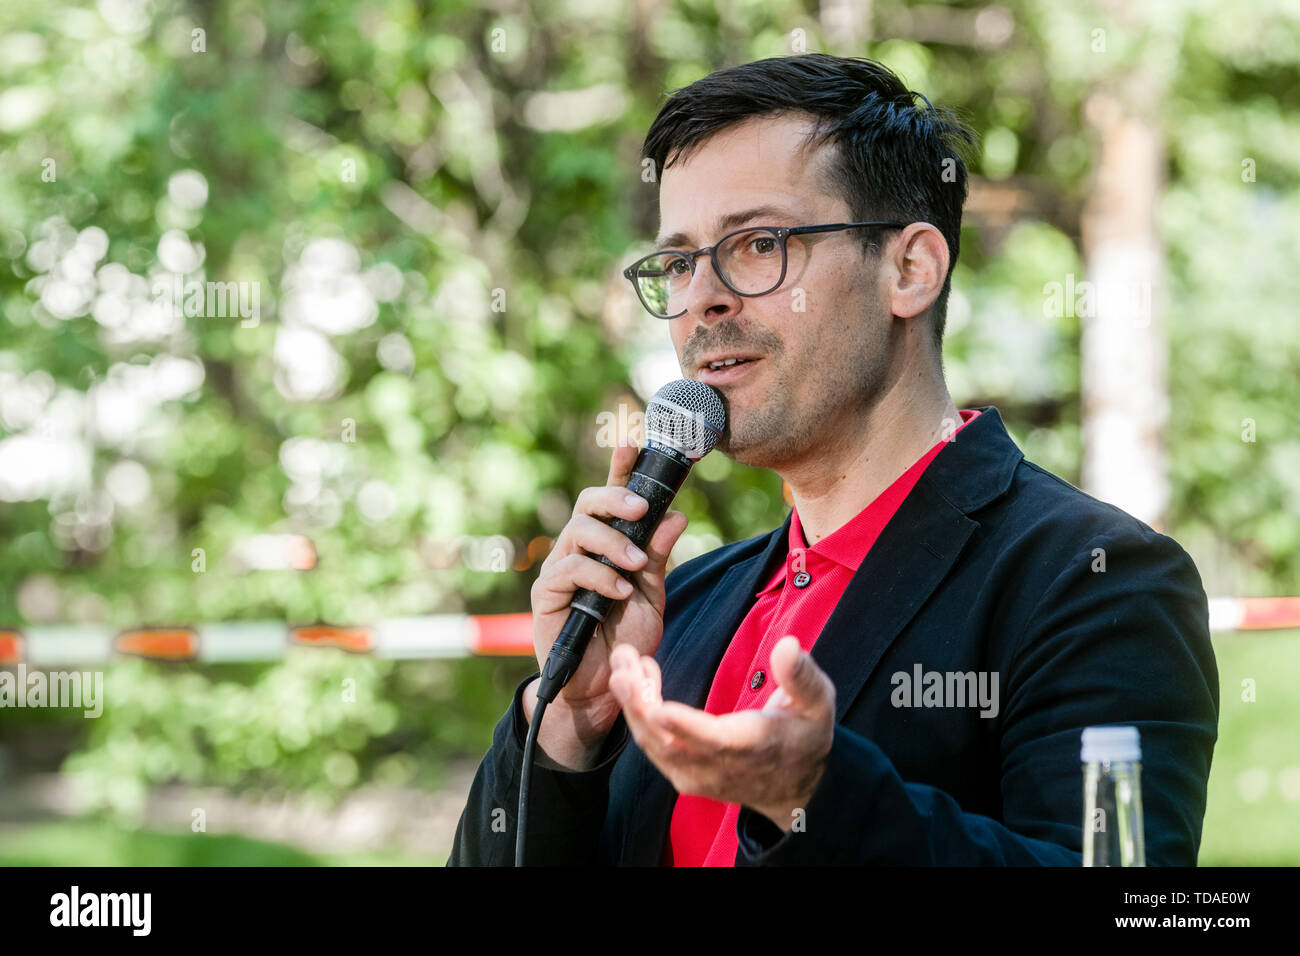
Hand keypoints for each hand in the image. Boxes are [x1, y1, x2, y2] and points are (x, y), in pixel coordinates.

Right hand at [527, 438, 689, 753]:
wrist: (603, 685)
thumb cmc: (624, 635)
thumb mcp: (652, 594)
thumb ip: (659, 556)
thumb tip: (677, 516)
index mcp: (608, 542)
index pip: (614, 497)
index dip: (621, 467)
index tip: (634, 441)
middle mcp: (581, 548)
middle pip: (588, 503)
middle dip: (615, 497)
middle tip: (641, 508)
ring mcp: (560, 569)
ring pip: (578, 531)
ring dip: (612, 544)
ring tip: (634, 567)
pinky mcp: (547, 594)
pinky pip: (570, 569)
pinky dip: (599, 576)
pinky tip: (619, 591)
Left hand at [607, 635, 835, 830]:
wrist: (796, 788)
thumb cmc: (806, 736)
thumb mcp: (817, 704)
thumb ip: (802, 676)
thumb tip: (788, 645)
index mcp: (751, 748)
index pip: (713, 740)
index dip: (684, 725)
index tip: (657, 707)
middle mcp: (717, 768)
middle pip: (668, 741)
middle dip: (639, 701)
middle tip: (623, 662)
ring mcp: (695, 775)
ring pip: (652, 743)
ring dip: (632, 702)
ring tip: (623, 662)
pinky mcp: (682, 774)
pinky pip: (652, 746)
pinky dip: (638, 713)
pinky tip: (635, 679)